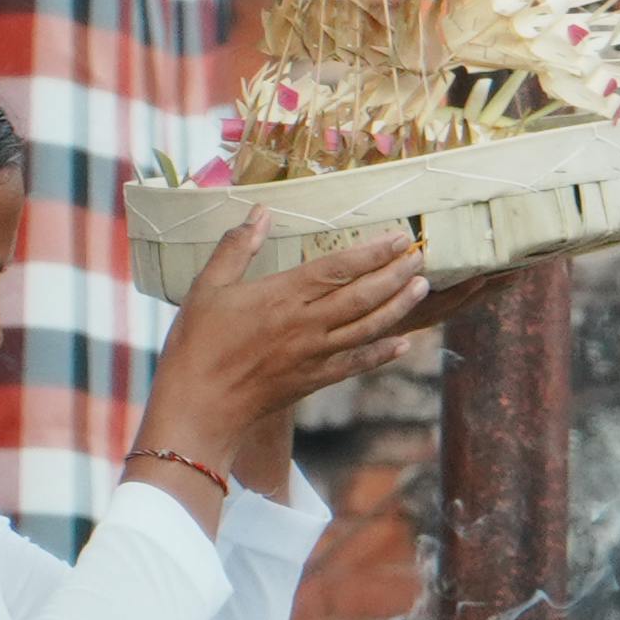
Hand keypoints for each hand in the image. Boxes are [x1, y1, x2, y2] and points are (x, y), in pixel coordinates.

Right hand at [136, 217, 430, 501]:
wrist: (199, 408)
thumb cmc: (197, 344)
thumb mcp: (207, 287)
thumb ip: (236, 247)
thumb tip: (259, 212)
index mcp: (282, 296)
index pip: (339, 268)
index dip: (373, 252)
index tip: (400, 238)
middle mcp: (306, 324)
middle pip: (363, 296)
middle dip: (396, 275)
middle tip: (422, 256)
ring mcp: (313, 355)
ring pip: (367, 328)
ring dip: (398, 307)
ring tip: (421, 288)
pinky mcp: (312, 381)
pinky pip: (356, 365)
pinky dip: (382, 353)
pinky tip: (403, 343)